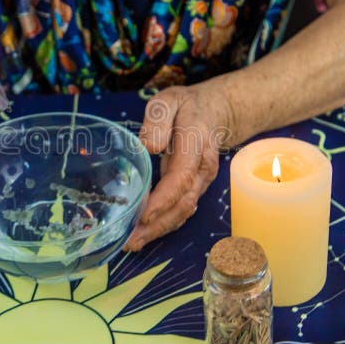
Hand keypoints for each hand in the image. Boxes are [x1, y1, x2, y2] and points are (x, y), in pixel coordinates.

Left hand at [125, 79, 234, 250]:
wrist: (215, 112)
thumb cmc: (186, 107)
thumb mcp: (168, 101)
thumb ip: (157, 120)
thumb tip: (150, 145)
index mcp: (195, 145)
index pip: (181, 178)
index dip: (163, 199)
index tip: (142, 215)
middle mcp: (203, 169)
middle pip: (182, 202)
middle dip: (157, 224)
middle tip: (129, 240)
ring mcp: (202, 181)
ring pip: (183, 211)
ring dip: (159, 229)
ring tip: (132, 243)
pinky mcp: (195, 188)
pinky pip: (181, 209)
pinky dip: (164, 224)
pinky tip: (144, 233)